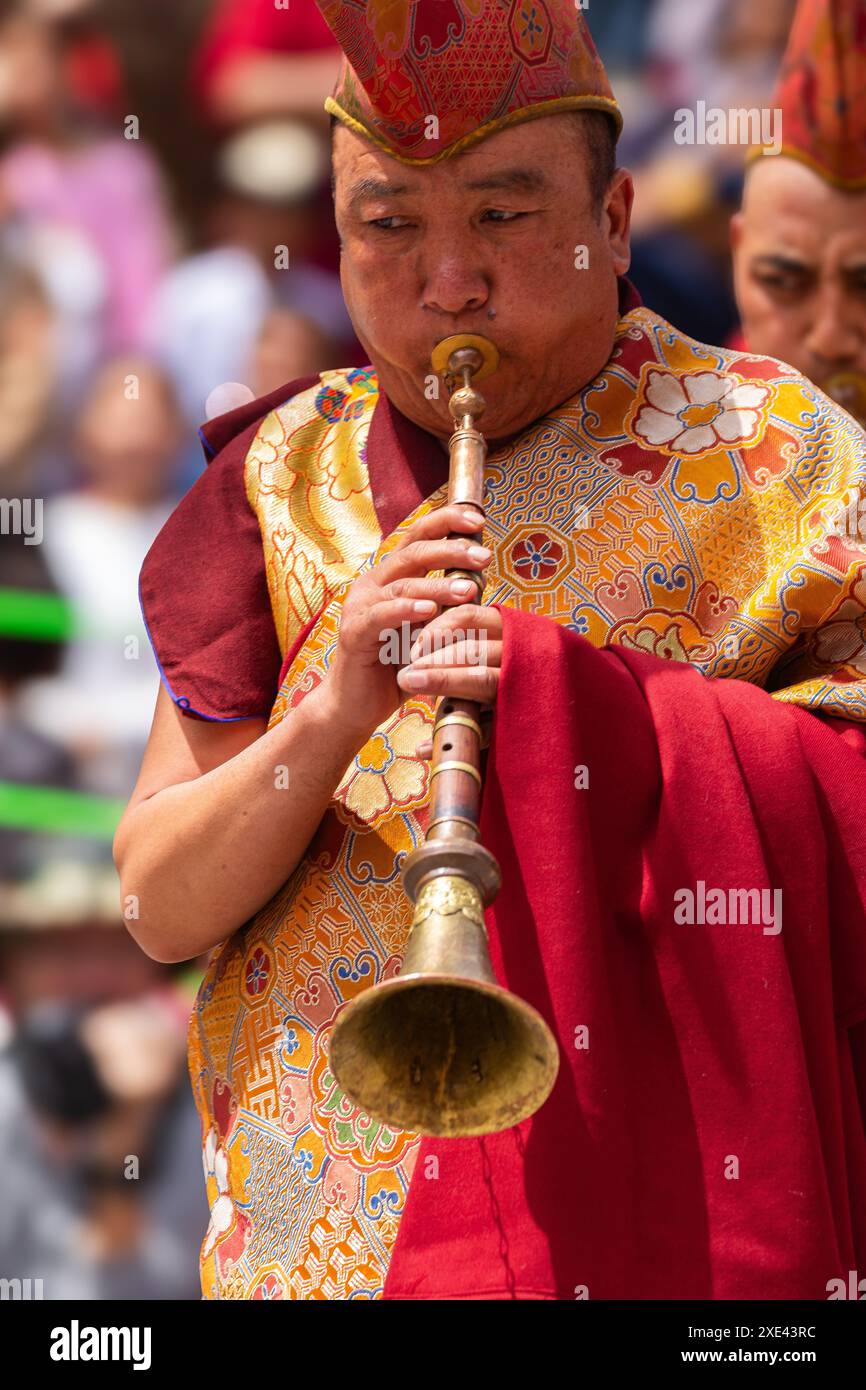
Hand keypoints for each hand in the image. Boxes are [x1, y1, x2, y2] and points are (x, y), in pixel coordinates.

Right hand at [321, 504, 492, 741]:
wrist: (356, 705)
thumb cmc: (396, 665)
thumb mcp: (427, 629)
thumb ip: (443, 604)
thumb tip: (477, 578)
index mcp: (391, 577)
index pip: (418, 537)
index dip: (447, 523)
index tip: (479, 520)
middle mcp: (374, 584)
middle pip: (413, 552)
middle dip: (451, 549)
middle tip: (483, 555)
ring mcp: (361, 606)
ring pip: (403, 584)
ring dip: (438, 585)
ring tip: (469, 589)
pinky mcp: (354, 632)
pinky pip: (381, 615)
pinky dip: (406, 610)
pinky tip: (429, 611)